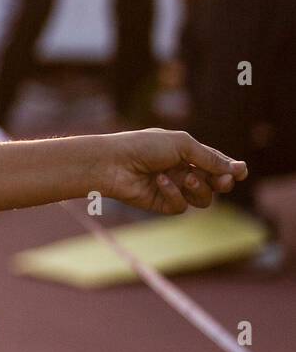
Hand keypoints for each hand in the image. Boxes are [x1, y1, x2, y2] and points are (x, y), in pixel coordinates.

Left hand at [99, 129, 246, 214]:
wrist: (112, 162)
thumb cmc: (144, 146)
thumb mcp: (182, 145)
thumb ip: (210, 158)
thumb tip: (239, 170)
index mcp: (187, 153)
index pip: (217, 163)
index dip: (230, 169)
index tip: (240, 172)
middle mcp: (182, 171)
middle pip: (215, 184)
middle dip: (221, 183)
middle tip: (221, 181)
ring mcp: (173, 188)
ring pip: (202, 198)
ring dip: (199, 189)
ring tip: (186, 178)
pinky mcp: (161, 203)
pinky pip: (181, 206)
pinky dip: (174, 194)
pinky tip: (159, 182)